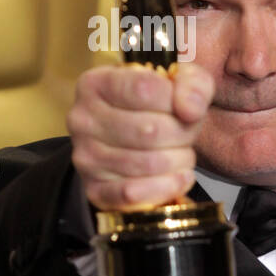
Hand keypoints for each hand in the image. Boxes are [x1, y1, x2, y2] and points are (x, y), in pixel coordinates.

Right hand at [67, 60, 214, 210]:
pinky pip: (134, 194)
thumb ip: (193, 84)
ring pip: (148, 163)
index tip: (185, 106)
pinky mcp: (94, 190)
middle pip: (150, 130)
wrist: (136, 136)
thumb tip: (190, 110)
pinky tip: (178, 177)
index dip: (176, 100)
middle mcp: (82, 119)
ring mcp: (85, 157)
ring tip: (181, 153)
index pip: (144, 88)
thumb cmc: (156, 105)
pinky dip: (166, 187)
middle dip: (182, 134)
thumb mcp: (178, 81)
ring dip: (179, 160)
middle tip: (187, 133)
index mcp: (95, 83)